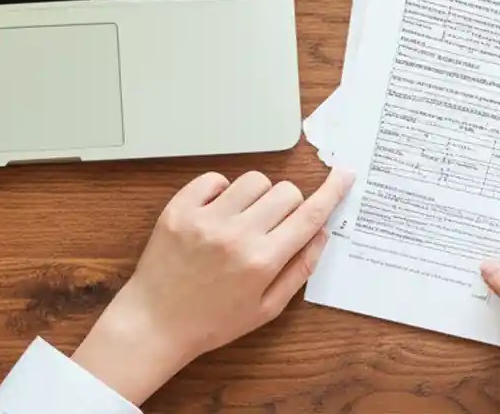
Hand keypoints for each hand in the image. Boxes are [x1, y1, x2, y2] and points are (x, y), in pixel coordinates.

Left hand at [72, 169, 353, 404]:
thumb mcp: (266, 308)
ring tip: (244, 218)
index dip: (332, 191)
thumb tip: (321, 233)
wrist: (155, 323)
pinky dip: (222, 190)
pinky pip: (214, 179)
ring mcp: (206, 220)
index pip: (309, 215)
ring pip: (253, 179)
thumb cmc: (212, 321)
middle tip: (275, 224)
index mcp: (262, 261)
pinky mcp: (179, 210)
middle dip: (290, 203)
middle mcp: (236, 236)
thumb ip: (299, 269)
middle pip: (285, 191)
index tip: (344, 175)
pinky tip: (217, 212)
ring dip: (258, 194)